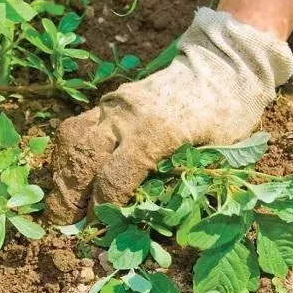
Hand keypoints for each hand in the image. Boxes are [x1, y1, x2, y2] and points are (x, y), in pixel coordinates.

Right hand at [44, 8, 292, 224]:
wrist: (224, 63)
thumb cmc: (229, 113)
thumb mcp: (218, 153)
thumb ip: (184, 182)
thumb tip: (151, 219)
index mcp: (155, 133)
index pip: (113, 179)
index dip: (102, 209)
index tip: (100, 229)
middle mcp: (126, 116)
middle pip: (82, 158)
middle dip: (69, 195)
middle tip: (67, 223)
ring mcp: (115, 104)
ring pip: (72, 139)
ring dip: (63, 172)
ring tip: (65, 198)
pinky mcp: (112, 99)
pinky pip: (79, 125)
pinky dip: (72, 152)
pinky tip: (75, 171)